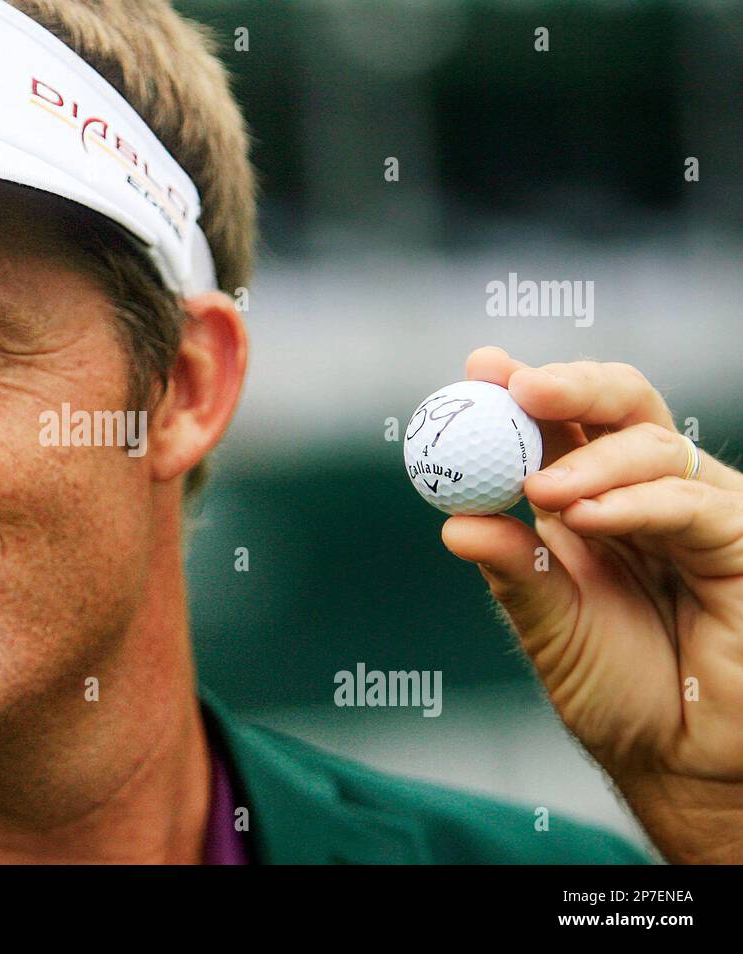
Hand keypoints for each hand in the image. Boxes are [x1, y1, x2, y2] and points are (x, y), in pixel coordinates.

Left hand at [440, 346, 742, 862]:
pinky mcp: (740, 543)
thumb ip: (512, 571)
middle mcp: (645, 494)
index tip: (482, 367)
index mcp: (591, 500)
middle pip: (621, 404)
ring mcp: (697, 513)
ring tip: (540, 488)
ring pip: (654, 444)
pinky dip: (634, 502)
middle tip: (518, 384)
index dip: (526, 389)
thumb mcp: (549, 624)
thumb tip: (453, 524)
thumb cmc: (617, 689)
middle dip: (568, 385)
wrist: (680, 761)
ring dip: (590, 458)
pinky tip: (585, 515)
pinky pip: (690, 503)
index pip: (564, 423)